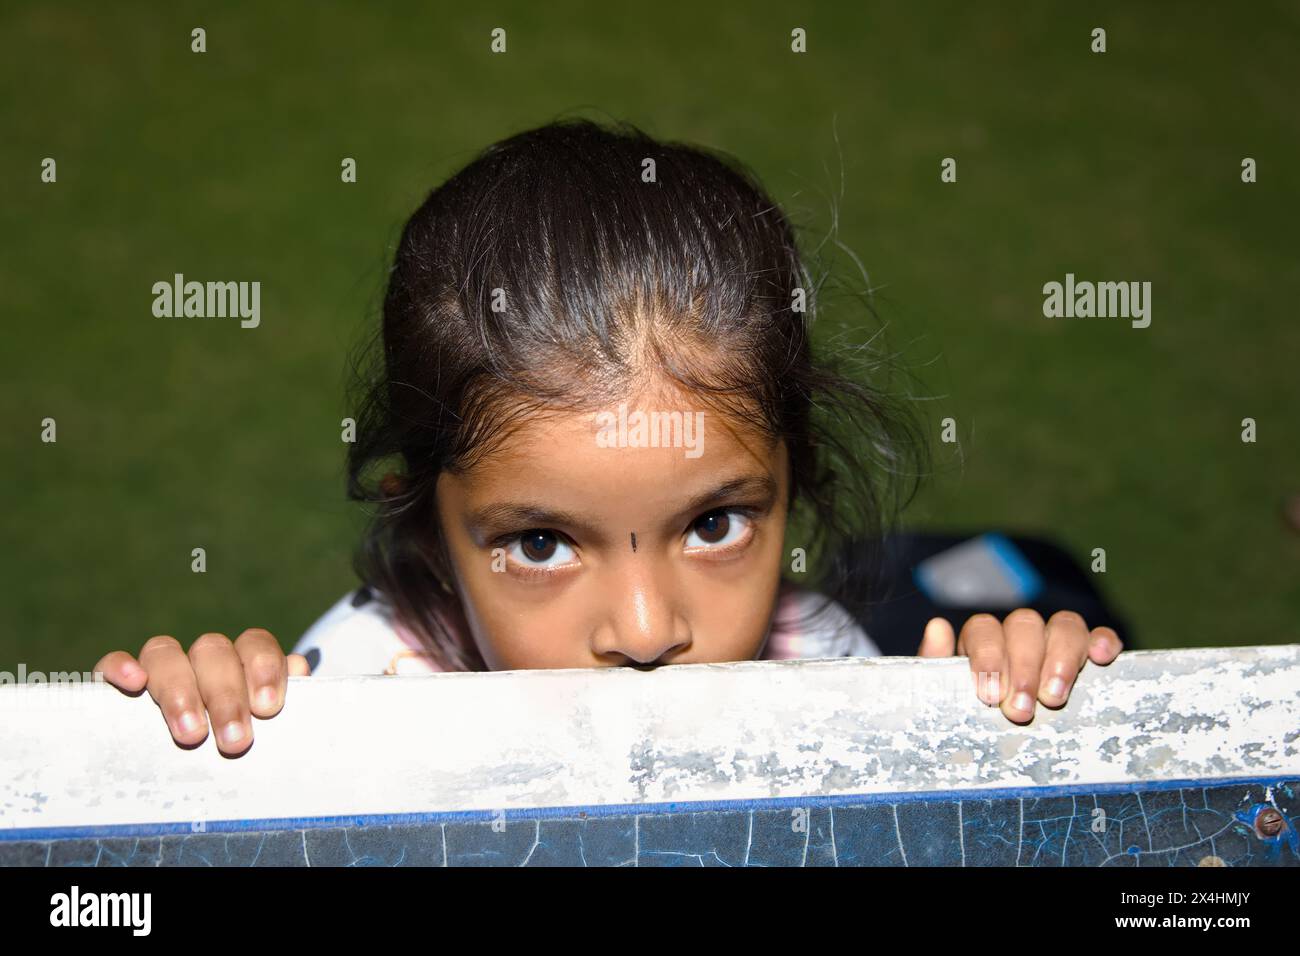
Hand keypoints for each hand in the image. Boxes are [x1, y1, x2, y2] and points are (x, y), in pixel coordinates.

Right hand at [94, 629, 310, 754]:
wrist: (187, 779)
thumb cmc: (238, 751)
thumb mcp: (263, 732)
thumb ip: (280, 702)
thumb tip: (299, 668)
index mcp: (242, 662)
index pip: (255, 644)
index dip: (264, 668)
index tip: (269, 707)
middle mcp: (203, 658)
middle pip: (213, 651)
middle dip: (226, 696)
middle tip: (235, 740)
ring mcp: (160, 667)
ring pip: (166, 654)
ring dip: (180, 691)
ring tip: (190, 735)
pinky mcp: (117, 683)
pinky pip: (112, 662)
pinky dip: (121, 666)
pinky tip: (134, 683)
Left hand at [917, 609, 1122, 723]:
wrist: (991, 746)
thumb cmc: (966, 718)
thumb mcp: (944, 697)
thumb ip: (935, 663)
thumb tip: (938, 626)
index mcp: (980, 640)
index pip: (984, 628)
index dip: (988, 657)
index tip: (990, 695)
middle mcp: (1018, 634)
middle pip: (1025, 625)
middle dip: (1023, 667)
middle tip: (1021, 709)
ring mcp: (1055, 641)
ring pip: (1064, 625)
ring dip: (1061, 658)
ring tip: (1055, 698)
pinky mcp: (1088, 655)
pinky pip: (1098, 636)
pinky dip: (1102, 640)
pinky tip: (1102, 658)